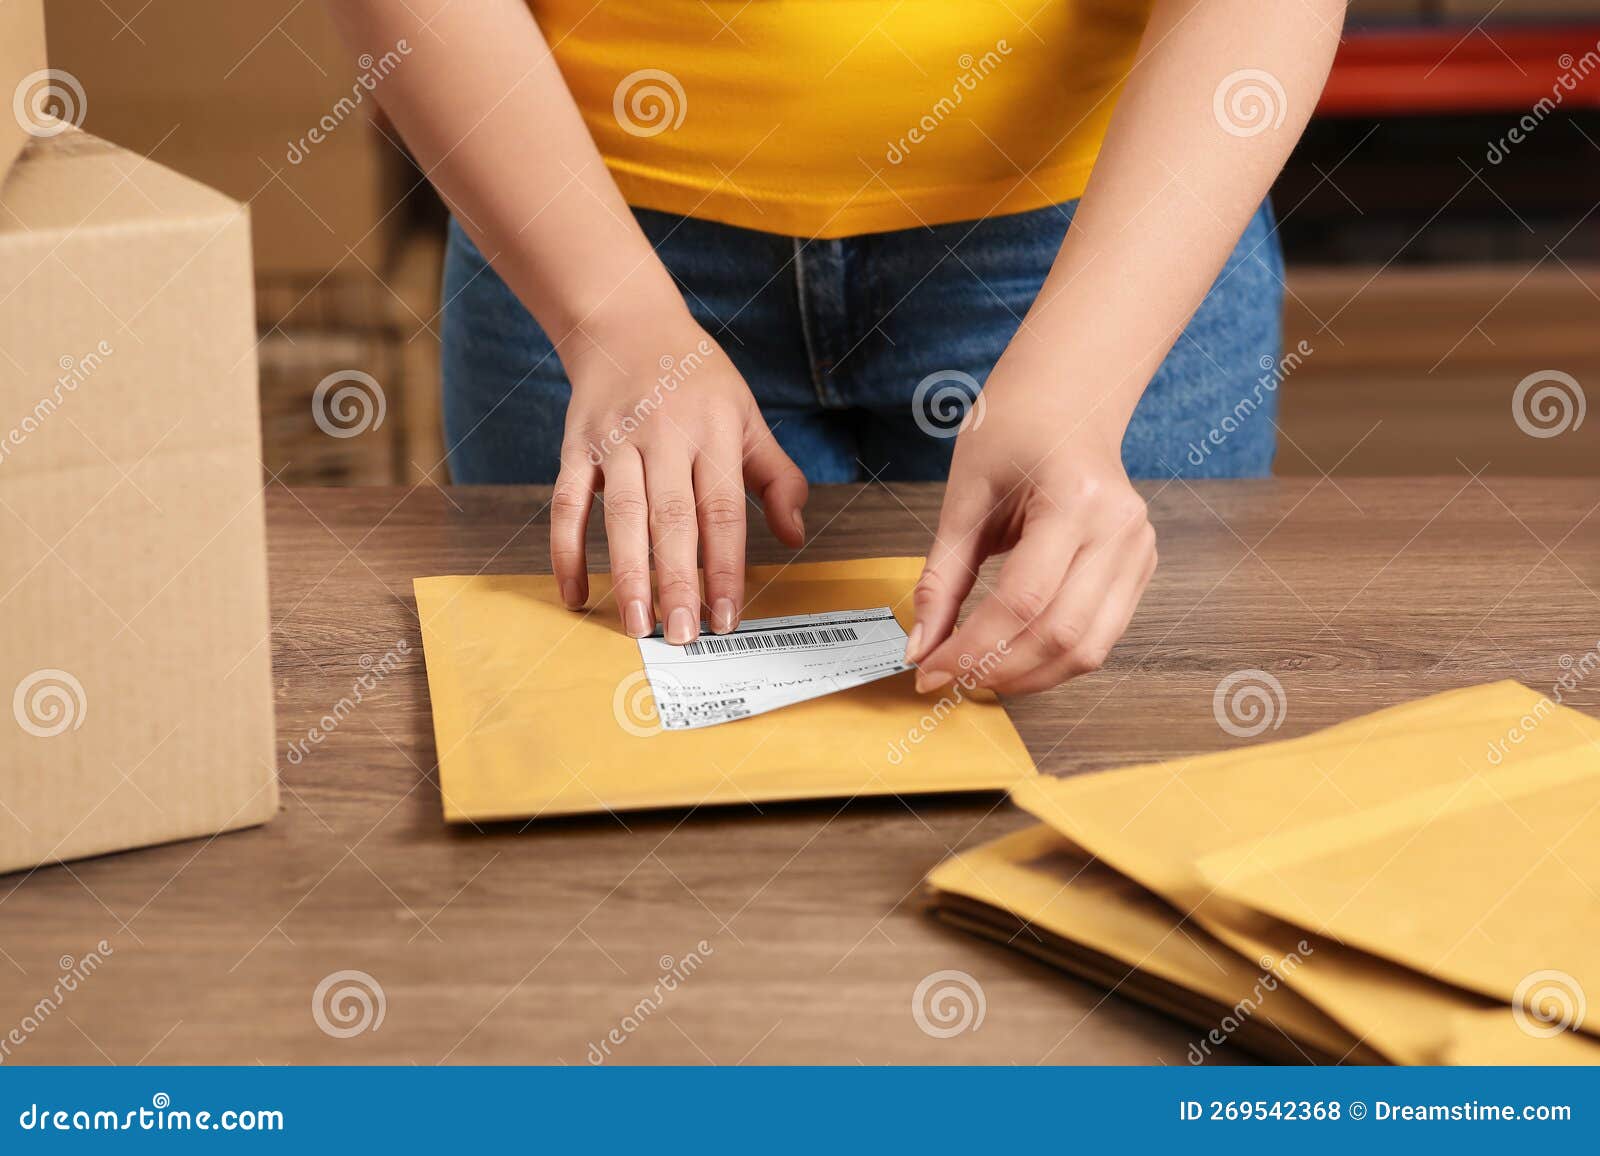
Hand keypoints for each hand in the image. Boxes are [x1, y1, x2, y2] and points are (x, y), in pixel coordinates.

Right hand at [550, 315, 807, 643]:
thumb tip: (794, 536)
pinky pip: (567, 503)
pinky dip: (566, 551)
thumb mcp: (748, 417)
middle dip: (677, 582)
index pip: (723, 510)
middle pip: (672, 518)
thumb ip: (777, 477)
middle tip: (682, 636)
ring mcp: (616, 439)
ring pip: (622, 515)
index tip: (728, 617)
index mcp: (715, 430)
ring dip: (628, 574)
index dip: (725, 567)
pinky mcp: (575, 445)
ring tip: (637, 625)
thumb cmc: (698, 380)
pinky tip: (575, 595)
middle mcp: (665, 433)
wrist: (627, 323)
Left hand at [906, 376, 1156, 695]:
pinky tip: (1013, 657)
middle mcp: (1120, 530)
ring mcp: (1139, 552)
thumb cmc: (1015, 430)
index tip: (929, 668)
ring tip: (977, 674)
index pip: (1022, 601)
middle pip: (1060, 635)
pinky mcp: (1140, 569)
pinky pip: (1100, 638)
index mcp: (1077, 500)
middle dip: (997, 669)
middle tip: (946, 677)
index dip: (972, 647)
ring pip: (1087, 650)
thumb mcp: (964, 497)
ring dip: (1028, 676)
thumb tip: (921, 646)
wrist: (1068, 399)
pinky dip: (1053, 660)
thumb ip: (942, 578)